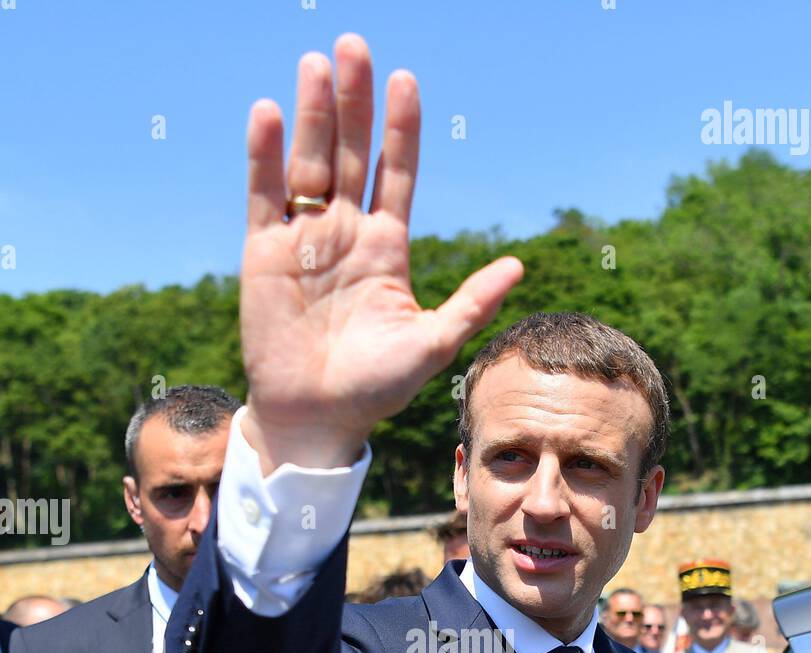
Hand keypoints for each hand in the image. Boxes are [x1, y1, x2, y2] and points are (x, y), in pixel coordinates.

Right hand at [240, 33, 523, 470]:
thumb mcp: (433, 345)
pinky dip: (265, 155)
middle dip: (353, 101)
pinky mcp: (263, 254)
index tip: (406, 81)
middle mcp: (345, 234)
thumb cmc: (376, 390)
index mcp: (387, 248)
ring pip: (308, 163)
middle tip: (354, 46)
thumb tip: (518, 265)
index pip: (396, 173)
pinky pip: (263, 195)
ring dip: (311, 113)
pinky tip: (271, 112)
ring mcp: (303, 241)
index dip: (401, 129)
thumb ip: (470, 303)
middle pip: (350, 152)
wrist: (317, 420)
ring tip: (317, 63)